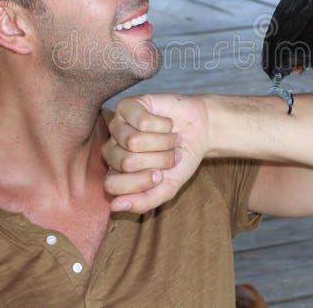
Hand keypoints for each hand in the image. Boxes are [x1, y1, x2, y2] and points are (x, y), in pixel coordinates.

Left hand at [102, 94, 210, 213]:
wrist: (200, 131)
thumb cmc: (181, 160)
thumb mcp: (167, 188)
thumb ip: (143, 202)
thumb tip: (115, 207)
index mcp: (116, 173)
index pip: (111, 184)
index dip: (141, 182)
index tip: (161, 176)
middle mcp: (112, 148)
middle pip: (127, 162)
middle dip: (158, 160)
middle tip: (170, 155)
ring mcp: (117, 126)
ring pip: (134, 141)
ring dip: (163, 142)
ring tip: (171, 139)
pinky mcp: (128, 106)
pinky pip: (142, 121)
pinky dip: (164, 125)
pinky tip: (167, 124)